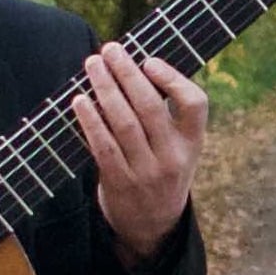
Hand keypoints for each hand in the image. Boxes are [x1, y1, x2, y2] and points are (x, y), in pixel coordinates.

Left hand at [72, 44, 207, 266]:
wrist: (152, 225)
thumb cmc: (162, 171)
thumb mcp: (180, 148)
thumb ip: (167, 114)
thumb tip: (135, 66)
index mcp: (192, 142)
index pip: (195, 104)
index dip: (173, 79)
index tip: (148, 60)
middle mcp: (172, 157)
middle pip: (150, 107)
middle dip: (128, 73)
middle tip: (110, 49)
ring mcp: (146, 172)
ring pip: (124, 123)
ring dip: (106, 89)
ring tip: (93, 65)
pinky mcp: (119, 183)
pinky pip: (103, 147)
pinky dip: (91, 121)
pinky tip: (80, 100)